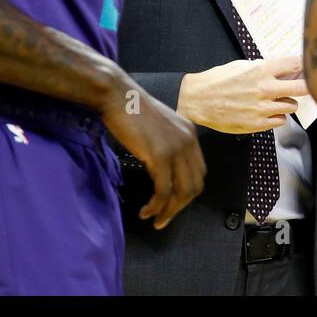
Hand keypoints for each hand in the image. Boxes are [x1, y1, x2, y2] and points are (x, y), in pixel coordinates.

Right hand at [101, 79, 205, 229]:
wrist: (117, 96)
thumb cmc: (130, 111)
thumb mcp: (158, 128)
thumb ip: (167, 144)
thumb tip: (164, 169)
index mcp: (190, 134)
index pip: (199, 172)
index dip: (187, 192)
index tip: (173, 204)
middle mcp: (189, 141)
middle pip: (195, 185)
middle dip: (180, 206)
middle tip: (164, 218)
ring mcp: (176, 148)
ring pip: (182, 191)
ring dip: (169, 211)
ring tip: (156, 220)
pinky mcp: (160, 155)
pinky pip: (164, 190)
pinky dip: (157, 205)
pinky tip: (146, 211)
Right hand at [178, 55, 307, 133]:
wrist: (197, 100)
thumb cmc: (218, 80)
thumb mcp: (242, 65)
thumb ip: (266, 67)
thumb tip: (286, 69)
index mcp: (262, 70)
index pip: (297, 65)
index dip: (306, 65)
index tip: (309, 67)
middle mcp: (265, 89)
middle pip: (304, 88)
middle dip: (308, 85)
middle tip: (307, 85)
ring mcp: (263, 109)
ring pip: (292, 106)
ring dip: (287, 102)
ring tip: (276, 99)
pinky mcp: (257, 125)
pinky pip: (280, 121)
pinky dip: (277, 116)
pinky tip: (267, 111)